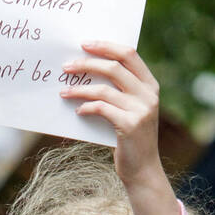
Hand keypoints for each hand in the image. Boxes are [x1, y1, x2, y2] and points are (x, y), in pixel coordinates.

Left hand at [60, 40, 161, 187]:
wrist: (143, 170)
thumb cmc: (131, 138)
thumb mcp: (132, 109)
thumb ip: (121, 89)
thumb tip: (89, 69)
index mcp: (150, 85)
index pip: (128, 54)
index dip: (105, 46)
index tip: (84, 44)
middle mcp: (148, 95)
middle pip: (114, 67)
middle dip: (87, 64)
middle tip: (67, 66)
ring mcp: (141, 110)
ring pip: (104, 89)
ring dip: (80, 88)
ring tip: (64, 92)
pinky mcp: (130, 126)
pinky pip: (101, 109)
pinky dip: (86, 108)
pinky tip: (78, 112)